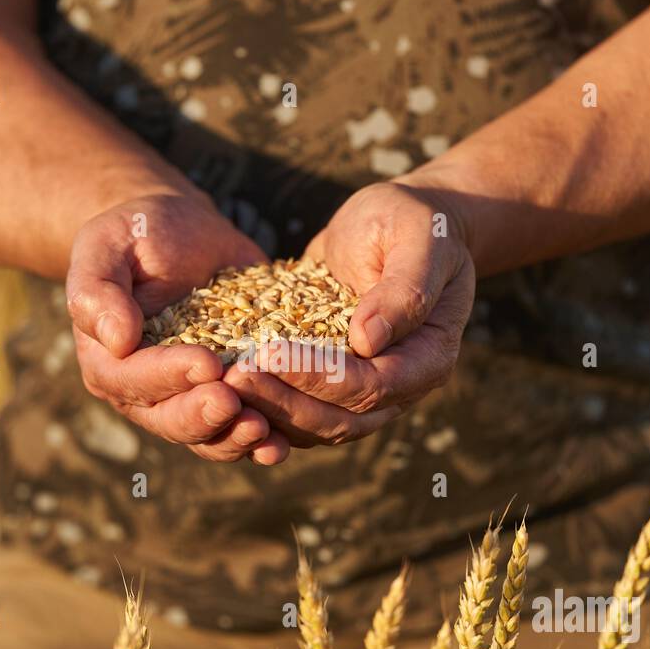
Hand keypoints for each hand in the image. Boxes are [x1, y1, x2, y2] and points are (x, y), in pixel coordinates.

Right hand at [66, 188, 290, 463]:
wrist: (184, 232)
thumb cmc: (137, 234)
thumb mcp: (107, 244)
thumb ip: (99, 290)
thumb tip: (114, 339)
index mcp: (108, 360)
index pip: (133, 379)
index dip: (169, 375)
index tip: (207, 363)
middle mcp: (144, 392)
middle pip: (170, 420)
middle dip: (204, 416)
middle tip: (236, 403)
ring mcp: (188, 400)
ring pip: (207, 437)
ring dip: (235, 439)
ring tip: (264, 431)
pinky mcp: (227, 396)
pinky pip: (239, 430)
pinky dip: (261, 441)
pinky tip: (281, 443)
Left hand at [225, 176, 474, 446]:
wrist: (394, 224)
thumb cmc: (413, 223)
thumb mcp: (418, 239)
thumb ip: (404, 289)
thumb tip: (367, 341)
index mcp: (428, 358)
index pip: (373, 387)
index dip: (322, 377)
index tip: (269, 353)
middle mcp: (399, 387)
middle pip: (341, 420)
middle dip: (284, 402)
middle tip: (233, 376)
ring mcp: (364, 391)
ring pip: (315, 426)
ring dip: (268, 410)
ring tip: (221, 383)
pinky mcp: (330, 383)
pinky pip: (297, 410)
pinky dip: (263, 405)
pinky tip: (224, 384)